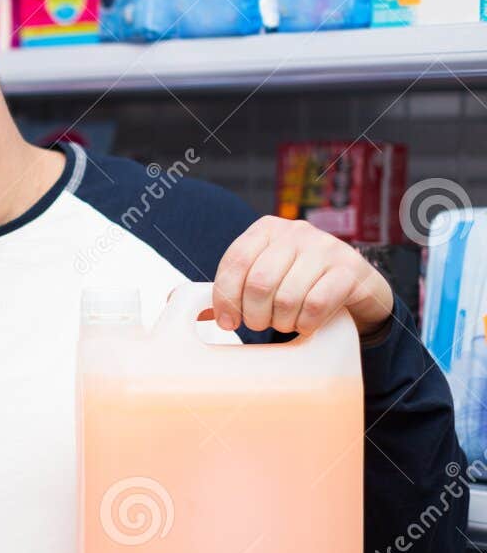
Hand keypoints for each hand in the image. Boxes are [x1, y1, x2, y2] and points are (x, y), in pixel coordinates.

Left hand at [212, 216, 392, 338]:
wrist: (356, 286)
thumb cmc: (299, 284)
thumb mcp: (265, 276)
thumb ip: (233, 287)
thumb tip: (195, 310)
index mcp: (267, 229)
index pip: (236, 261)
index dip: (225, 298)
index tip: (227, 321)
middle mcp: (297, 231)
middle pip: (259, 283)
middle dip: (254, 315)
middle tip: (260, 323)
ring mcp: (326, 247)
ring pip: (287, 297)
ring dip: (282, 321)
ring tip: (286, 322)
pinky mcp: (350, 269)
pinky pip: (316, 305)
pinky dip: (306, 323)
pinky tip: (306, 323)